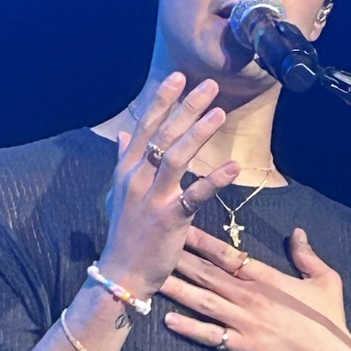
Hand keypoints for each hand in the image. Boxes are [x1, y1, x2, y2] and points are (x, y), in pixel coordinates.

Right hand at [97, 74, 240, 298]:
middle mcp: (137, 179)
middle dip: (185, 108)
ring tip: (218, 112)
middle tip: (208, 86)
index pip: (145, 126)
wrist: (122, 273)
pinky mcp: (171, 219)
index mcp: (126, 170)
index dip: (162, 101)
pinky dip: (215, 179)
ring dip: (198, 133)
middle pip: (163, 135)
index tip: (178, 77)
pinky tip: (233, 167)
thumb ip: (122, 161)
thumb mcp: (117, 193)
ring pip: (176, 157)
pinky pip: (195, 195)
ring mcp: (153, 198)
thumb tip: (124, 135)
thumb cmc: (124, 233)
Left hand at [159, 226, 350, 350]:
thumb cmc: (330, 320)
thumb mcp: (326, 280)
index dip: (202, 241)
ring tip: (153, 277)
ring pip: (201, 300)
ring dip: (176, 288)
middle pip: (206, 273)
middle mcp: (249, 296)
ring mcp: (242, 321)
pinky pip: (208, 335)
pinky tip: (167, 320)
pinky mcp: (240, 346)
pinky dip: (187, 328)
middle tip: (155, 246)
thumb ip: (306, 255)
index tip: (183, 227)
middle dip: (179, 258)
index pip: (227, 254)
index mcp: (266, 278)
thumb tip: (296, 232)